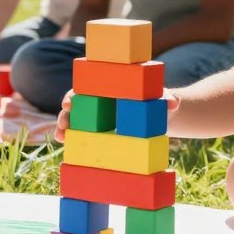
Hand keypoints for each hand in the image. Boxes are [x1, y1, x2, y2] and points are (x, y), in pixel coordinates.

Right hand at [56, 90, 178, 142]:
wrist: (161, 116)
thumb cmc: (158, 102)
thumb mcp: (161, 99)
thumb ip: (165, 98)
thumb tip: (173, 103)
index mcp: (109, 88)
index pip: (86, 87)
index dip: (76, 94)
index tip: (70, 103)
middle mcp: (98, 100)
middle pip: (76, 104)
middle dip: (66, 113)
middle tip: (62, 124)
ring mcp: (97, 116)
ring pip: (75, 119)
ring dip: (64, 127)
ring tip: (60, 137)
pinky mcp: (99, 131)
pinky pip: (82, 133)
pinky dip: (73, 138)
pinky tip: (65, 146)